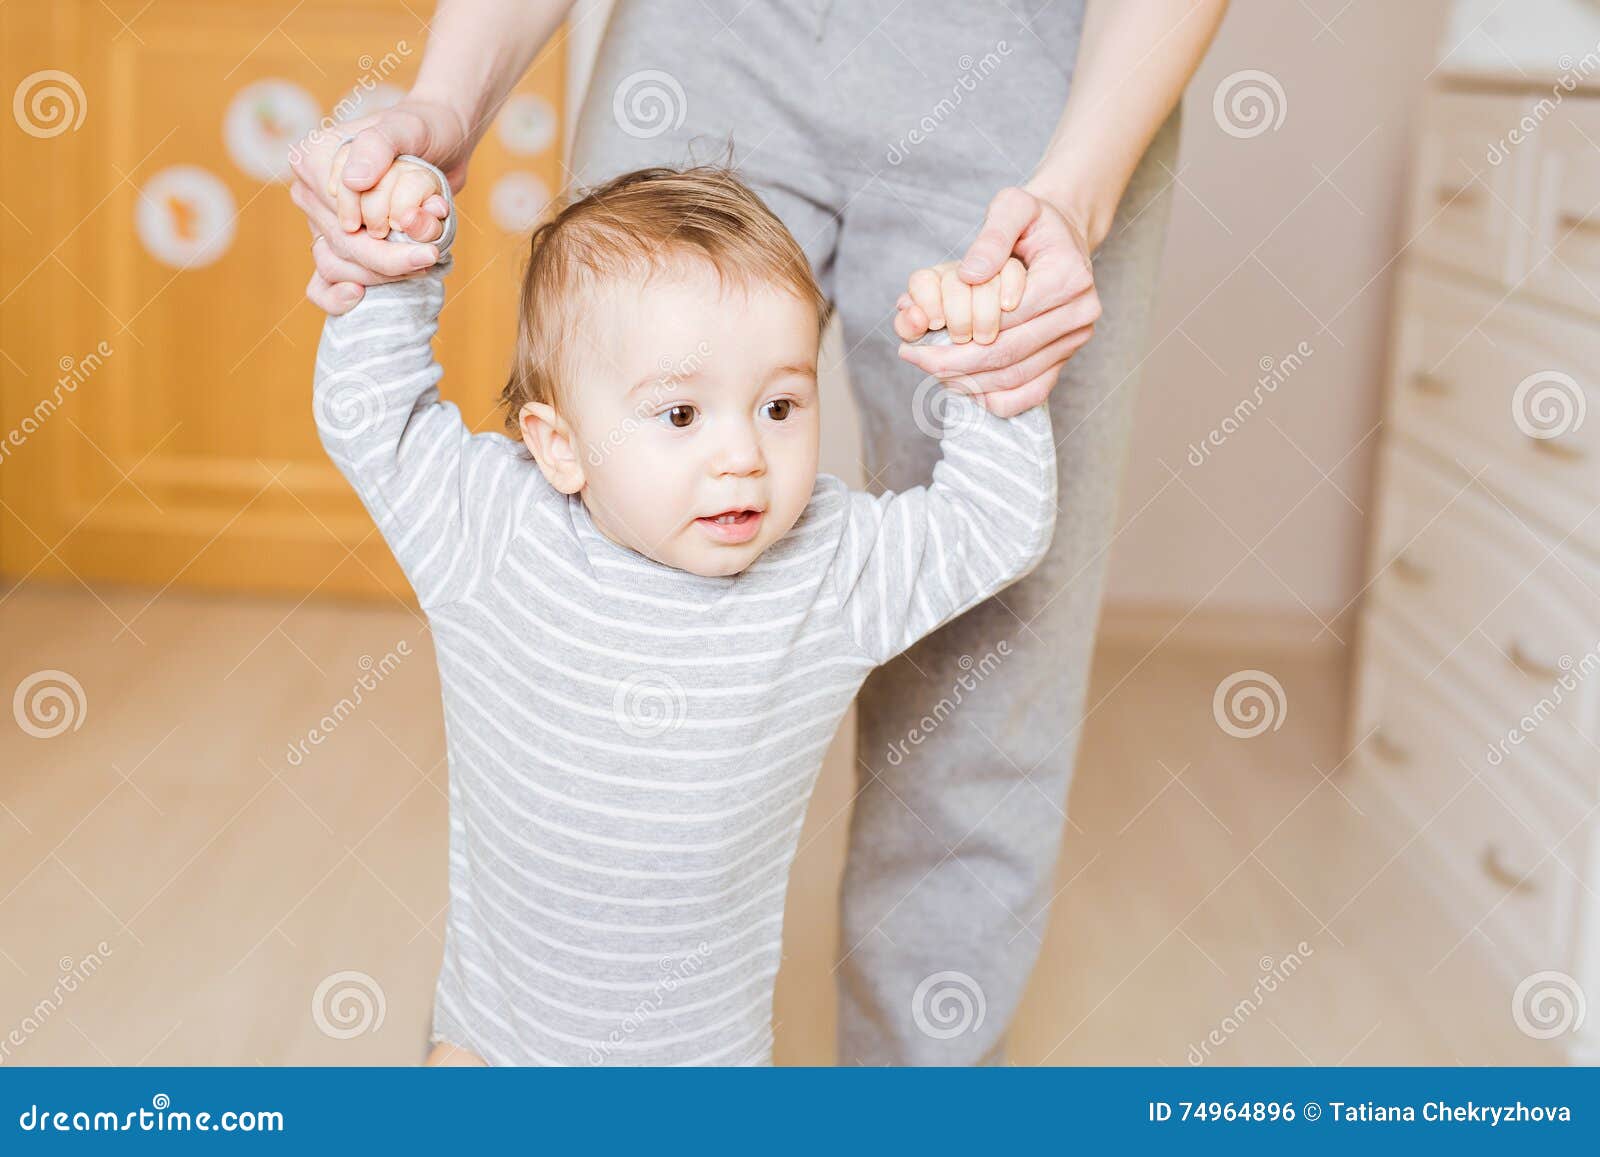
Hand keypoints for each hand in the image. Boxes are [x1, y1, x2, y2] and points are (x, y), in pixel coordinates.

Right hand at [287, 97, 469, 314]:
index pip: (340, 216)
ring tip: (421, 258)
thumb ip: (378, 146)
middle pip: (341, 246)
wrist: (441, 144)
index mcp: (313, 160)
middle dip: (388, 260)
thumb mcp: (407, 127)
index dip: (380, 232)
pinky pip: (322, 283)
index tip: (420, 226)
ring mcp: (320, 222)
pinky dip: (338, 297)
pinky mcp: (336, 245)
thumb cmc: (424, 131)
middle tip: (430, 255)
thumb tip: (353, 182)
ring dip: (381, 274)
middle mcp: (308, 192)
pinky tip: (360, 297)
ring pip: (337, 268)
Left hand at [897, 186, 1101, 417]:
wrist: (1063, 236)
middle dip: (955, 363)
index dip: (957, 332)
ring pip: (1015, 377)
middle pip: (1007, 353)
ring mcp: (1075, 340)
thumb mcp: (1012, 206)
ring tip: (931, 371)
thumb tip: (970, 276)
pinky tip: (963, 386)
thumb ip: (991, 237)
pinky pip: (1031, 393)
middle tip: (915, 358)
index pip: (1005, 318)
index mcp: (1068, 277)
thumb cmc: (1033, 221)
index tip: (917, 339)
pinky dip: (996, 399)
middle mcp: (1079, 314)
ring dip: (969, 382)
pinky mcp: (1066, 358)